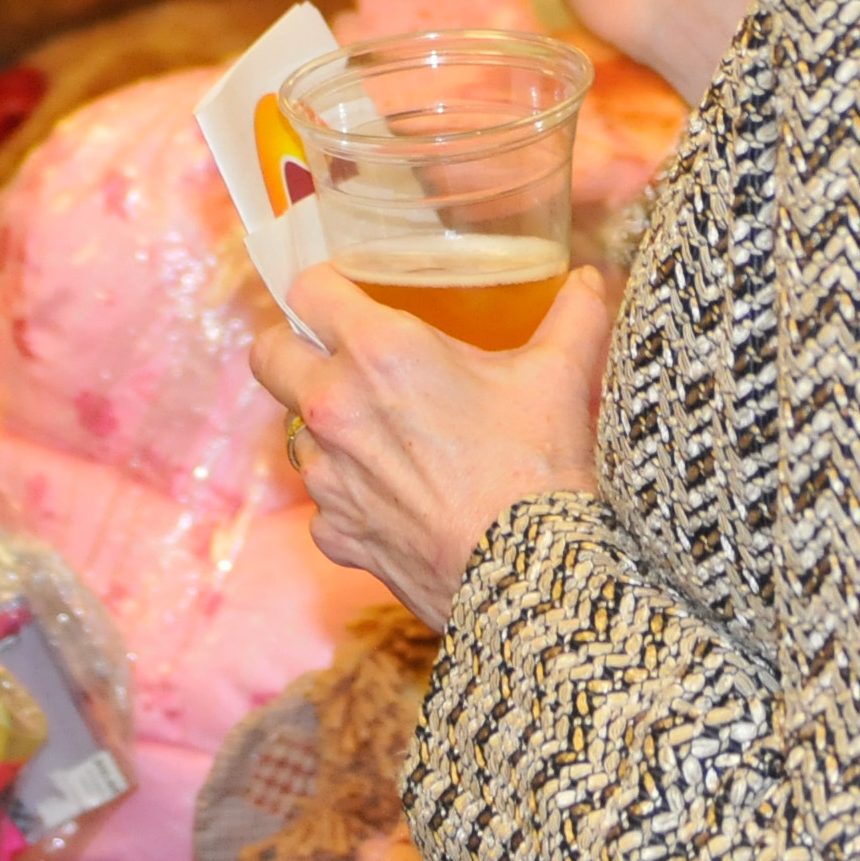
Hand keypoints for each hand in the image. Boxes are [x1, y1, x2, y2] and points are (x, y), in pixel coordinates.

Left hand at [249, 263, 610, 630]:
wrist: (531, 581)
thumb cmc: (539, 470)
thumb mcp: (559, 377)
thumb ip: (574, 315)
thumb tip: (593, 279)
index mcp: (379, 350)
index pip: (306, 289)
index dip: (324, 285)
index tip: (344, 292)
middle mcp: (335, 406)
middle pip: (267, 352)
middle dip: (293, 347)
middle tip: (336, 354)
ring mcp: (327, 475)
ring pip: (295, 431)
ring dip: (327, 426)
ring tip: (385, 434)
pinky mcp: (333, 533)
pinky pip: (322, 502)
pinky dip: (351, 497)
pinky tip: (399, 499)